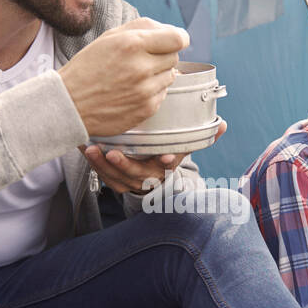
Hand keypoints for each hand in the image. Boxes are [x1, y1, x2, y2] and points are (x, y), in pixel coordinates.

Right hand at [58, 17, 189, 136]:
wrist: (70, 104)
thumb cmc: (88, 68)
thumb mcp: (109, 37)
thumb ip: (143, 27)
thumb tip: (171, 31)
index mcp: (132, 44)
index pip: (178, 38)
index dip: (178, 38)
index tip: (173, 41)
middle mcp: (142, 67)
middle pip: (175, 57)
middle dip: (163, 55)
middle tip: (142, 59)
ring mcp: (146, 91)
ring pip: (170, 76)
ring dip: (158, 74)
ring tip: (134, 76)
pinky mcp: (147, 108)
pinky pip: (163, 94)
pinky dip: (152, 91)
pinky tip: (132, 90)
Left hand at [82, 120, 225, 195]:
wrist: (151, 178)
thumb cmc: (165, 155)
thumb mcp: (183, 147)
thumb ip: (200, 136)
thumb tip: (223, 125)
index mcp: (165, 169)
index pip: (167, 167)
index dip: (167, 162)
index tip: (166, 157)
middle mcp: (147, 178)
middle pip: (136, 175)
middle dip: (124, 165)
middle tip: (112, 153)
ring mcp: (129, 182)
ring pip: (115, 178)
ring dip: (101, 165)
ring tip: (91, 149)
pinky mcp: (114, 181)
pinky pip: (102, 176)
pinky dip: (93, 164)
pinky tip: (84, 147)